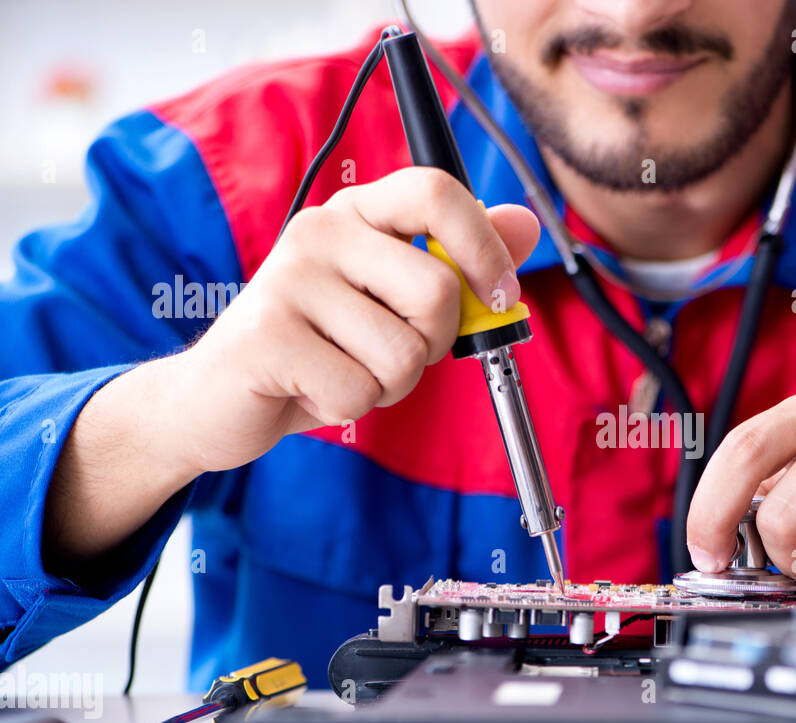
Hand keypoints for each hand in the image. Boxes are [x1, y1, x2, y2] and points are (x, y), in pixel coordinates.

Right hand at [44, 168, 539, 566]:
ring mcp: (288, 279)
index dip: (486, 246)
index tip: (501, 295)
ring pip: (403, 353)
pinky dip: (349, 406)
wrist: (217, 397)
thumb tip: (526, 224)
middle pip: (437, 290)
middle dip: (433, 344)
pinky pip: (359, 390)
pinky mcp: (265, 336)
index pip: (437, 191)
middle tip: (390, 352)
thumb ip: (459, 263)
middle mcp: (320, 231)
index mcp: (358, 213)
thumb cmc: (320, 348)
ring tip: (344, 370)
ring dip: (389, 385)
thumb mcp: (395, 303)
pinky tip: (311, 389)